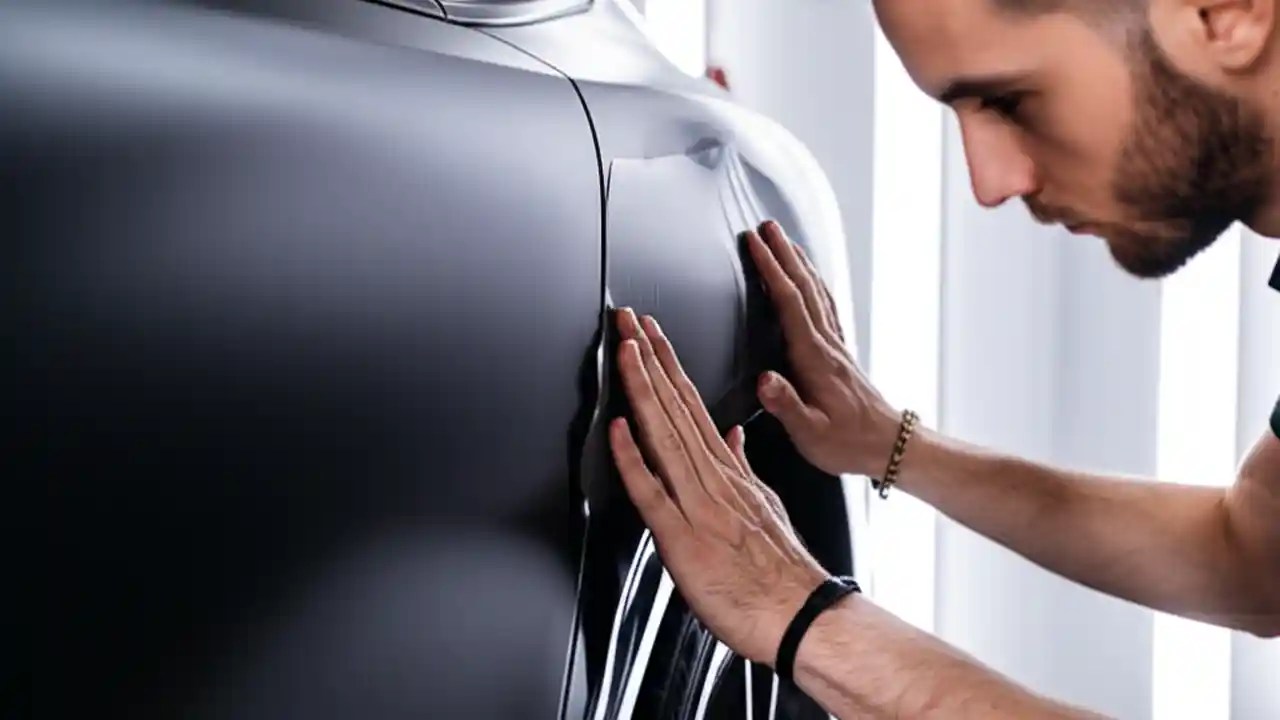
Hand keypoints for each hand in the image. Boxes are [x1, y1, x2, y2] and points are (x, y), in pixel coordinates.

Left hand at [608, 307, 827, 665]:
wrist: (798, 614)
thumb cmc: (778, 570)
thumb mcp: (763, 505)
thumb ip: (741, 468)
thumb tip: (730, 436)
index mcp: (726, 471)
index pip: (691, 405)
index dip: (668, 366)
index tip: (651, 334)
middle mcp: (711, 478)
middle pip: (676, 407)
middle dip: (650, 359)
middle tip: (629, 319)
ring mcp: (696, 504)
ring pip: (664, 434)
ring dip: (643, 389)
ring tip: (626, 350)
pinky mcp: (682, 538)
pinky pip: (652, 491)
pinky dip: (634, 457)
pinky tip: (618, 428)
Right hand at [746, 220, 900, 477]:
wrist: (888, 447)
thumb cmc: (848, 443)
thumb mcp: (811, 434)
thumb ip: (786, 405)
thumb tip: (764, 380)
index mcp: (814, 359)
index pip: (789, 303)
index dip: (771, 270)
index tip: (754, 243)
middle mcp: (826, 345)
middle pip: (803, 287)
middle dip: (783, 253)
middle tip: (764, 225)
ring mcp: (835, 346)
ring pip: (816, 292)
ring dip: (799, 263)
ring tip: (784, 240)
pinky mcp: (839, 354)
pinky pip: (824, 306)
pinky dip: (813, 284)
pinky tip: (808, 279)